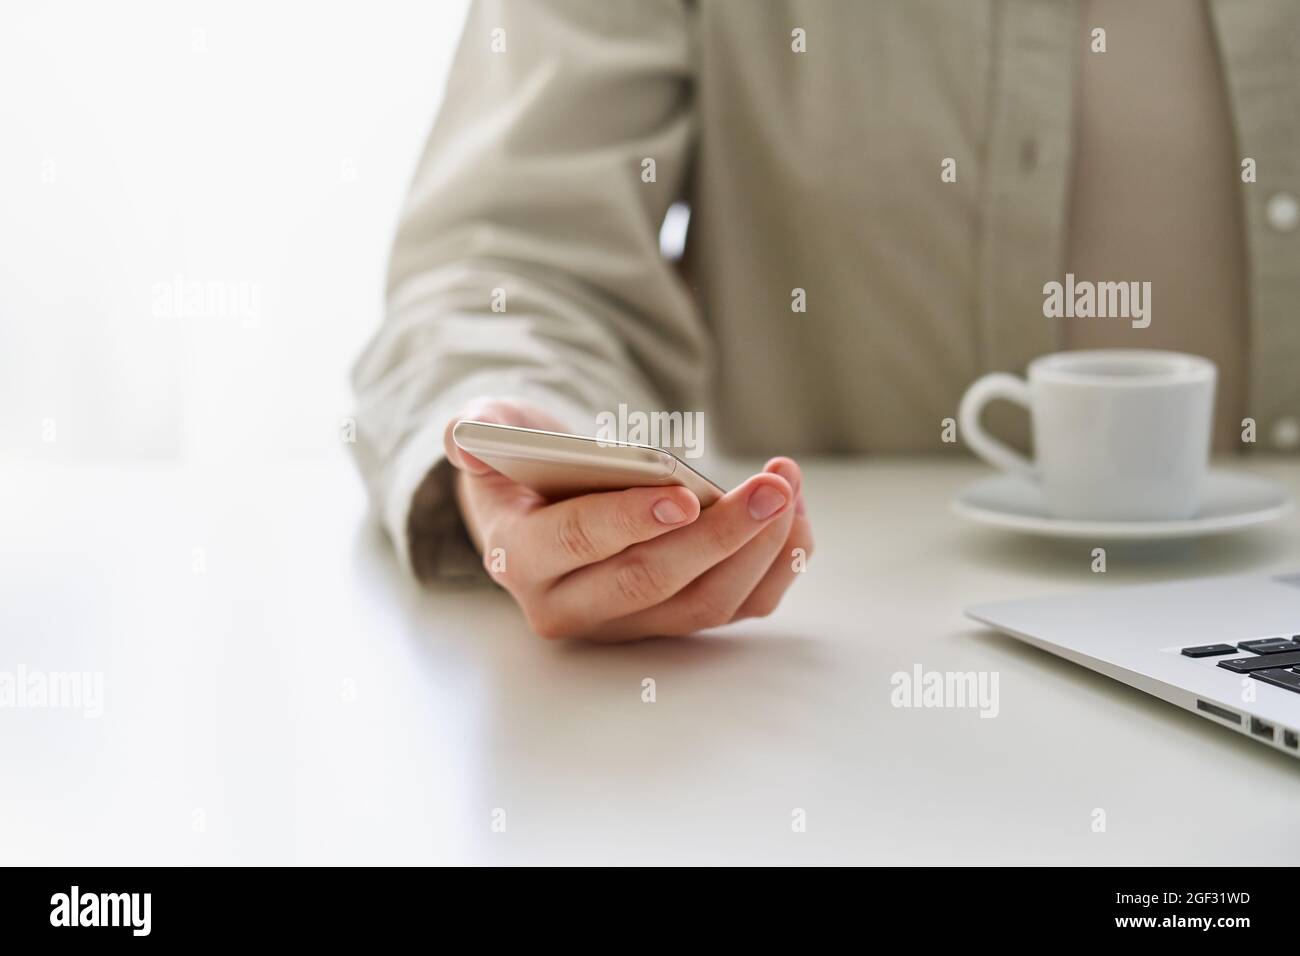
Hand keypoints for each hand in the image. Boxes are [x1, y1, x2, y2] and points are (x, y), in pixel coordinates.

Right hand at [444, 398, 813, 641]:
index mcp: (519, 559)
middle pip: (653, 582)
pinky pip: (737, 606)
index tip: (684, 496)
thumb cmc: (522, 464)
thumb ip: (477, 432)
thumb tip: (466, 433)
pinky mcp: (674, 618)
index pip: (576, 545)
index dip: (629, 521)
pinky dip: (774, 566)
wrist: (544, 505)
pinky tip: (794, 514)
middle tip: (771, 486)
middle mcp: (572, 606)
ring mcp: (628, 621)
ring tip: (787, 486)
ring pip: (704, 602)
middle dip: (719, 536)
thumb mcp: (490, 437)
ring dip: (758, 549)